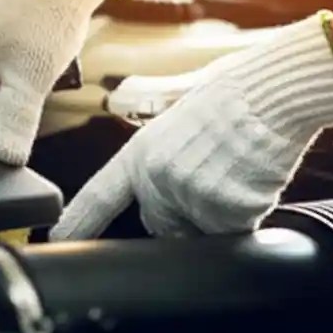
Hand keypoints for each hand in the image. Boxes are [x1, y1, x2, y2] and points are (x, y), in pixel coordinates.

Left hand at [50, 17, 332, 239]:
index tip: (59, 241)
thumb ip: (160, 154)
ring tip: (237, 167)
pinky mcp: (227, 212)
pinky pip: (237, 231)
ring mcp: (191, 197)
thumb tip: (152, 186)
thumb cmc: (235, 94)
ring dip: (222, 212)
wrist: (274, 92)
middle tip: (216, 171)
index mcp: (141, 152)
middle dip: (186, 214)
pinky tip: (253, 177)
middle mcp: (158, 178)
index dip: (78, 223)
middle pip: (163, 224)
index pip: (99, 197)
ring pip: (204, 231)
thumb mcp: (178, 114)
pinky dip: (248, 213)